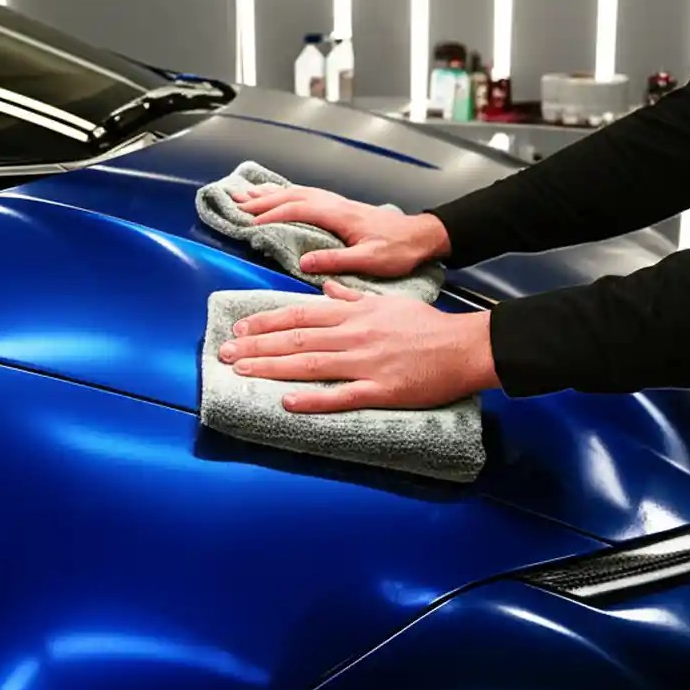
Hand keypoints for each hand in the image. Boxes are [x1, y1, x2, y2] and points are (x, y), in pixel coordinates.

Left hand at [218, 281, 498, 412]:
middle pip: (296, 339)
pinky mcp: (380, 390)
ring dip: (272, 368)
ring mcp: (365, 363)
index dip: (266, 322)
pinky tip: (287, 402)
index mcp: (353, 314)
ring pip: (309, 364)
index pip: (300, 314)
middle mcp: (353, 336)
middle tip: (224, 353)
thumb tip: (325, 287)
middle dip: (256, 346)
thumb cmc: (427, 325)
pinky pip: (341, 396)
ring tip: (241, 372)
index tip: (240, 329)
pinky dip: (313, 399)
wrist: (464, 346)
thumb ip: (352, 296)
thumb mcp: (386, 301)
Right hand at [231, 186, 450, 277]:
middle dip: (262, 199)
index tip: (249, 223)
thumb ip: (337, 260)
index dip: (272, 215)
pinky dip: (286, 193)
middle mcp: (336, 205)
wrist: (422, 237)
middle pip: (292, 195)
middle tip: (235, 202)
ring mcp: (338, 204)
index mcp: (340, 216)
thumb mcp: (370, 260)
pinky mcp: (341, 208)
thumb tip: (304, 262)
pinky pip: (306, 195)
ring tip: (246, 194)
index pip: (298, 209)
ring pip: (297, 192)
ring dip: (270, 193)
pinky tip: (278, 196)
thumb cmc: (399, 250)